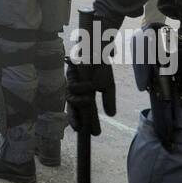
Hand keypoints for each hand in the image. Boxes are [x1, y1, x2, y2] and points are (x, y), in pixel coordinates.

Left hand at [66, 11, 115, 135]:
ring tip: (89, 101)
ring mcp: (71, 84)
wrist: (98, 49)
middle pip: (71, 108)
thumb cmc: (101, 66)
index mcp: (84, 94)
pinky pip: (74, 88)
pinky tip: (89, 86)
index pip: (81, 111)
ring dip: (81, 102)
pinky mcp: (69, 76)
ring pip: (71, 100)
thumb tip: (111, 115)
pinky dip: (82, 89)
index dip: (82, 121)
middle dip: (74, 118)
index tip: (91, 133)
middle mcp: (76, 90)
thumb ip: (108, 100)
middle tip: (80, 128)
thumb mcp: (107, 85)